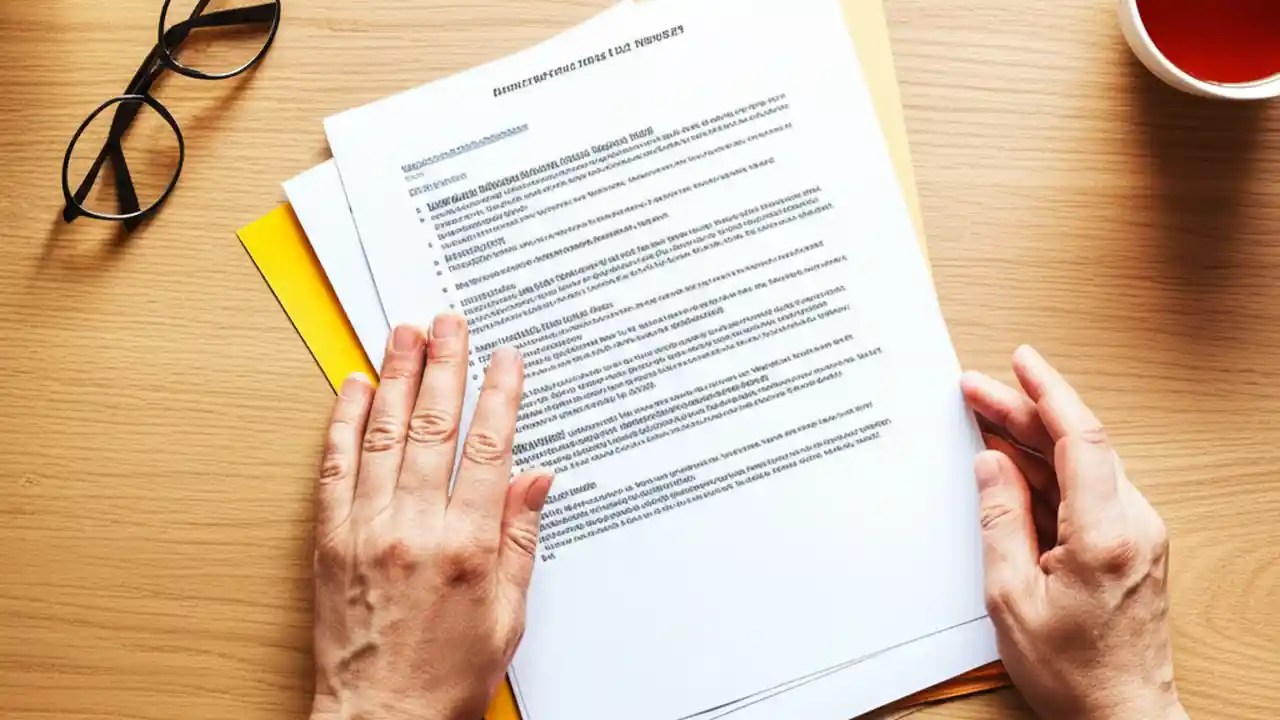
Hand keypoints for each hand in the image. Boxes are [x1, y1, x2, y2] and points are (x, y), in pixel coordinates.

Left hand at [310, 317, 552, 719]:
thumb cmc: (447, 678)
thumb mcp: (508, 616)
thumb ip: (520, 540)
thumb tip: (536, 479)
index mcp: (467, 547)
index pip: (489, 450)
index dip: (500, 396)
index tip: (506, 359)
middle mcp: (414, 528)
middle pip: (433, 427)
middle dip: (444, 366)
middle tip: (449, 321)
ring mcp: (365, 530)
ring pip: (381, 434)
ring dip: (394, 376)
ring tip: (403, 333)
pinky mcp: (329, 540)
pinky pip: (335, 467)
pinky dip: (342, 421)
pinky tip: (351, 387)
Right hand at [962, 347, 1186, 719]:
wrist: (1121, 714)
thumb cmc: (1073, 670)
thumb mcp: (1011, 596)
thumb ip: (999, 521)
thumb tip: (991, 466)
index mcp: (1106, 534)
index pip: (1081, 438)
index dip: (1048, 391)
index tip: (1020, 361)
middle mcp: (1133, 525)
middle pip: (1077, 444)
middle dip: (1023, 412)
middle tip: (973, 391)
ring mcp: (1138, 533)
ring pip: (1082, 465)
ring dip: (1032, 441)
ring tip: (983, 420)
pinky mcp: (1131, 544)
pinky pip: (1087, 491)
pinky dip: (1047, 472)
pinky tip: (1012, 466)